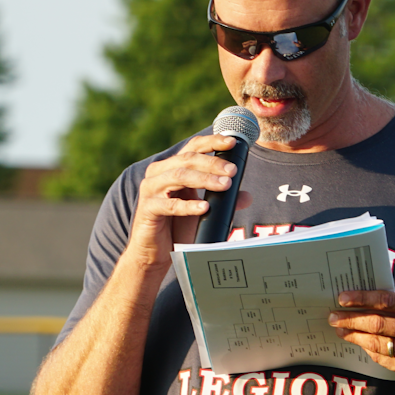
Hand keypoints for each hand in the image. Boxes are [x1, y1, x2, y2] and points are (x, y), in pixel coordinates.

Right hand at [128, 135, 251, 263]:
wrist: (153, 253)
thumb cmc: (176, 228)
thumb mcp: (203, 210)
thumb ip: (222, 201)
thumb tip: (246, 196)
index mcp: (172, 167)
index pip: (192, 148)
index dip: (212, 142)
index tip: (231, 142)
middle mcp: (159, 173)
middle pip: (188, 159)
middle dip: (213, 163)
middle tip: (233, 171)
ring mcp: (151, 189)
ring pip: (179, 176)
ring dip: (205, 179)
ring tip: (225, 185)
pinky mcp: (147, 208)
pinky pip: (170, 204)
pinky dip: (189, 205)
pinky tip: (205, 207)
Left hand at [328, 290, 394, 381]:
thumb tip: (363, 297)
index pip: (387, 301)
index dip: (363, 299)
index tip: (343, 298)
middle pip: (379, 324)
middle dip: (352, 320)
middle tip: (334, 317)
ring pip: (377, 344)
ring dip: (355, 336)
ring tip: (341, 330)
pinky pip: (381, 359)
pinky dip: (368, 350)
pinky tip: (359, 342)